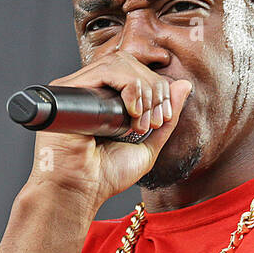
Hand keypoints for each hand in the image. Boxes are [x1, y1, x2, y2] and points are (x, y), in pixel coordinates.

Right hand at [27, 52, 191, 211]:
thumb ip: (166, 117)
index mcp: (108, 100)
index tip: (162, 118)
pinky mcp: (69, 90)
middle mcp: (92, 90)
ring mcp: (79, 88)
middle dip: (153, 89)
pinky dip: (128, 86)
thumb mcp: (148, 145)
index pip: (136, 72)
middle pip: (130, 63)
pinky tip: (132, 112)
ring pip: (120, 63)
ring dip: (142, 89)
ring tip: (141, 121)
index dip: (157, 88)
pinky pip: (106, 70)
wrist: (82, 189)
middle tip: (154, 121)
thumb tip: (185, 84)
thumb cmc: (108, 174)